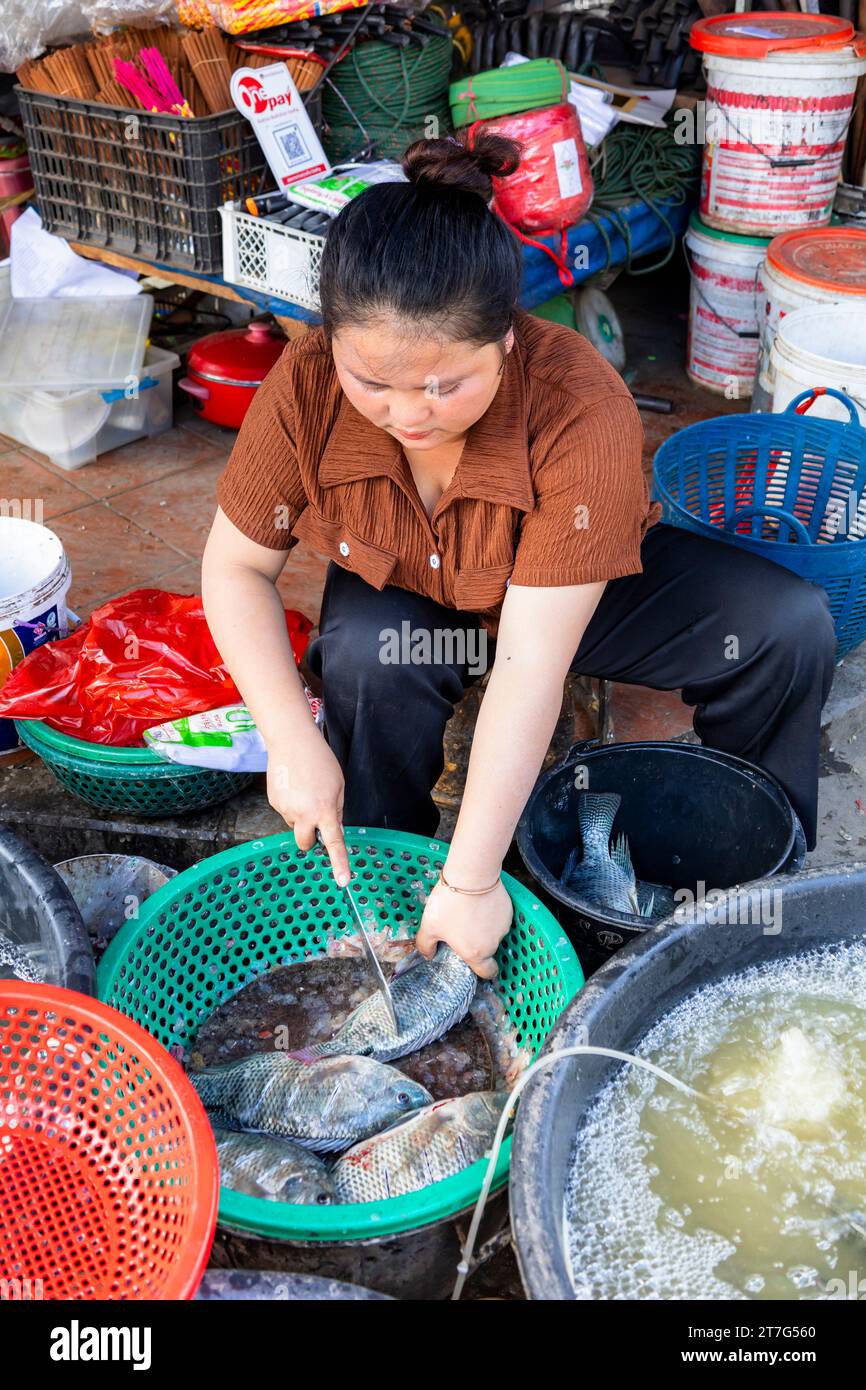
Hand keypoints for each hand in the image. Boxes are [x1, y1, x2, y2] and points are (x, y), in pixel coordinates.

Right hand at [266, 728, 349, 885]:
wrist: (291, 740)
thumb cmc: (320, 761)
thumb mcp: (339, 785)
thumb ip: (337, 810)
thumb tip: (334, 831)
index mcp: (325, 810)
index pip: (333, 843)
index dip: (339, 864)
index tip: (343, 882)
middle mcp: (303, 813)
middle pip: (305, 843)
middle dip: (310, 839)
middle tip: (315, 820)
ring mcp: (285, 808)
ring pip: (295, 823)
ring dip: (301, 813)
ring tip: (304, 787)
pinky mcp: (273, 801)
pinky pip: (286, 810)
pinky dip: (290, 802)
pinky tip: (293, 783)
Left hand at [415, 877, 512, 978]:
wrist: (471, 876)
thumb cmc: (449, 904)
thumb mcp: (429, 926)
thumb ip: (426, 945)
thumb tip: (427, 954)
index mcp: (475, 953)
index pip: (487, 972)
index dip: (482, 969)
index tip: (472, 960)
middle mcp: (493, 943)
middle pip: (487, 950)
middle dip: (476, 943)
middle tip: (461, 928)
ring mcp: (503, 927)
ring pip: (493, 933)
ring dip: (483, 928)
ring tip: (468, 911)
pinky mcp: (508, 911)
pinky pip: (499, 918)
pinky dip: (490, 914)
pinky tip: (478, 902)